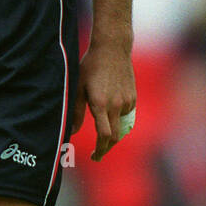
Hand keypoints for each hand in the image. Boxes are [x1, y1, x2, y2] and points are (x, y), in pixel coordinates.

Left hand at [72, 40, 135, 160]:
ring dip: (112, 133)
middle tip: (97, 154)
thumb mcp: (78, 87)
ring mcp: (127, 101)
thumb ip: (76, 111)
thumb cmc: (91, 67)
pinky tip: (110, 111)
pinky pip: (126, 115)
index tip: (94, 156)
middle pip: (115, 137)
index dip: (100, 149)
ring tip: (102, 134)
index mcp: (100, 104)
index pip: (104, 135)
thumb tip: (72, 131)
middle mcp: (116, 105)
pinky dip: (118, 119)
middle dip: (106, 148)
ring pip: (121, 126)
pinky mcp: (133, 97)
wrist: (113, 49)